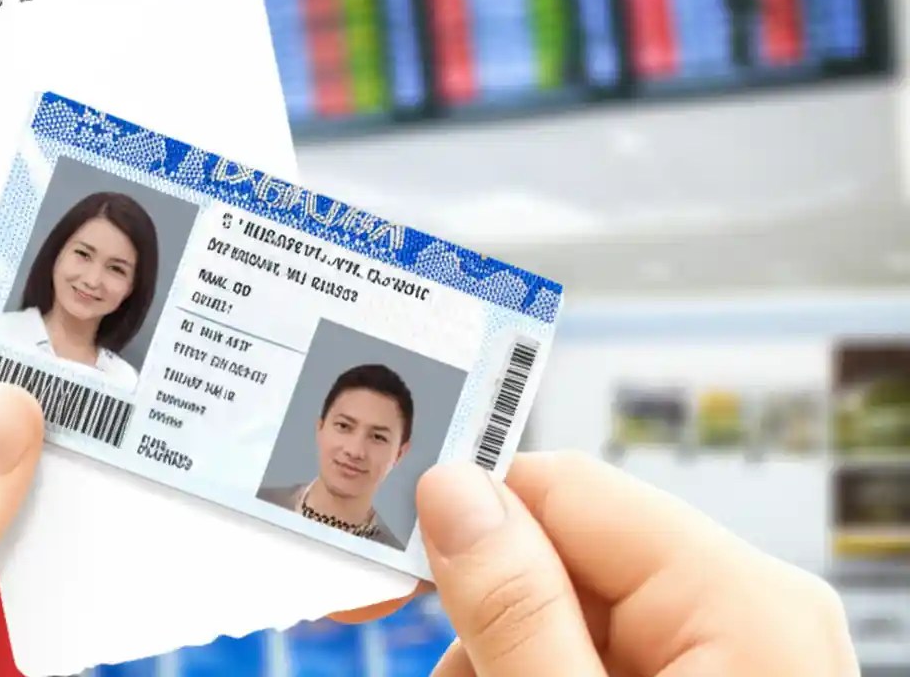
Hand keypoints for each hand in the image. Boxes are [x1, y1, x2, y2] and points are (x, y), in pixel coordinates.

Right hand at [414, 455, 858, 675]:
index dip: (468, 513)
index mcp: (742, 598)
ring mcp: (738, 650)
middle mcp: (749, 605)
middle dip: (490, 610)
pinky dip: (545, 668)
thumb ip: (519, 610)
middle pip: (562, 553)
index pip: (565, 485)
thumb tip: (454, 492)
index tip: (395, 555)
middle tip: (456, 671)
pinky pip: (605, 647)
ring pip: (572, 607)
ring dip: (505, 649)